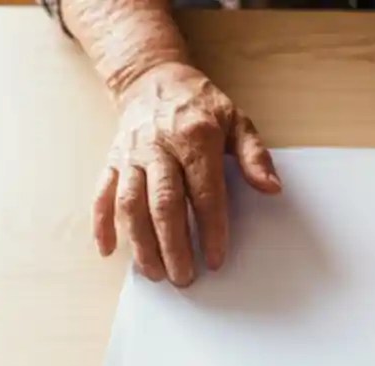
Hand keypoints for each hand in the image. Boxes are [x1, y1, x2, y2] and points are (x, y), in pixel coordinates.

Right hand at [94, 62, 280, 285]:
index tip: (215, 259)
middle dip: (173, 246)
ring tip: (154, 274)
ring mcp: (131, 156)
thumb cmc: (200, 106)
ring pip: (131, 204)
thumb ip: (255, 155)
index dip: (211, 230)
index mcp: (195, 139)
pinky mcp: (112, 161)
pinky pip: (102, 194)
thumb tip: (272, 188)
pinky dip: (101, 224)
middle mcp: (159, 148)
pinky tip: (109, 251)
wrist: (153, 79)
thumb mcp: (236, 121)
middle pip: (164, 204)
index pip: (204, 194)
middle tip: (184, 278)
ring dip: (140, 243)